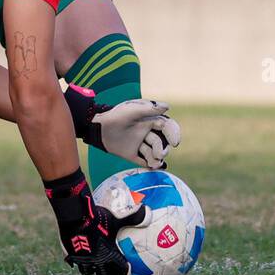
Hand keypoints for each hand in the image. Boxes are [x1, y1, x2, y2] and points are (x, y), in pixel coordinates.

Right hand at [44, 168, 149, 274]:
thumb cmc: (98, 219)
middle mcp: (97, 260)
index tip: (126, 274)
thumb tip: (147, 211)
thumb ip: (132, 218)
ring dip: (92, 270)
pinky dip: (78, 263)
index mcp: (109, 254)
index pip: (119, 270)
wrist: (76, 217)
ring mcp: (84, 259)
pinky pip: (74, 264)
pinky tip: (78, 259)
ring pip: (87, 272)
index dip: (124, 273)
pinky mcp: (72, 255)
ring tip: (94, 267)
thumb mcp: (117, 218)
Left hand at [63, 86, 180, 170]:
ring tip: (154, 162)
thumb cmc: (116, 116)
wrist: (99, 128)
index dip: (173, 134)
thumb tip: (167, 107)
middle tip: (160, 153)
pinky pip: (144, 162)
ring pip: (153, 153)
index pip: (166, 127)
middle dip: (163, 148)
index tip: (175, 142)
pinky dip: (151, 165)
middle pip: (161, 142)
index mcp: (149, 121)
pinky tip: (154, 167)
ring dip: (156, 158)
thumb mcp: (132, 110)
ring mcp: (139, 144)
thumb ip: (149, 109)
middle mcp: (146, 133)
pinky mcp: (132, 154)